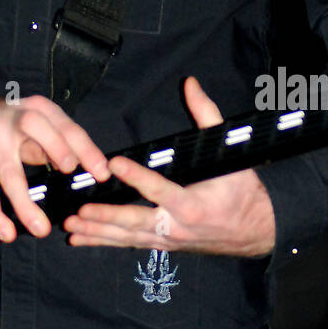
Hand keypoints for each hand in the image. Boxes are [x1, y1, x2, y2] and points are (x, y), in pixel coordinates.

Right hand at [0, 94, 110, 242]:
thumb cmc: (13, 126)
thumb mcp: (38, 126)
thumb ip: (57, 144)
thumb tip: (84, 166)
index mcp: (37, 109)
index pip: (65, 125)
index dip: (86, 148)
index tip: (102, 173)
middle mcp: (13, 118)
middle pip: (34, 126)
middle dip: (55, 146)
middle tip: (70, 170)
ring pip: (9, 171)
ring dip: (24, 202)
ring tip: (40, 229)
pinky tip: (6, 232)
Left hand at [63, 76, 275, 256]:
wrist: (256, 230)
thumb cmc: (241, 190)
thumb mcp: (229, 153)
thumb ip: (207, 115)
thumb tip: (191, 84)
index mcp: (193, 203)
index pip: (159, 188)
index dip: (136, 177)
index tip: (113, 164)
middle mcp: (177, 226)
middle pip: (135, 222)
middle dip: (106, 217)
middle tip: (79, 210)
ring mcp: (168, 239)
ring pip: (127, 238)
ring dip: (98, 232)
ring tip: (71, 226)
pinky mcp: (162, 244)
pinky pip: (129, 244)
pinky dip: (104, 241)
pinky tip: (81, 238)